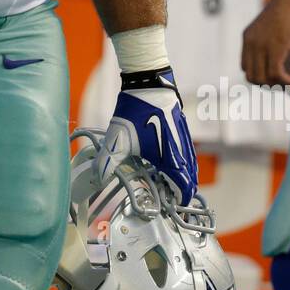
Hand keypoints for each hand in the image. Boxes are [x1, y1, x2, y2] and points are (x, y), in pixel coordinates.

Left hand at [98, 66, 197, 205]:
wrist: (149, 83)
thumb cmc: (136, 110)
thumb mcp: (118, 138)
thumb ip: (108, 161)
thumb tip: (98, 179)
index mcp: (169, 158)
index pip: (182, 187)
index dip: (179, 199)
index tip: (171, 207)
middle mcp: (181, 152)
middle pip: (189, 180)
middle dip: (181, 192)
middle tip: (168, 199)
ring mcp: (184, 140)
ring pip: (191, 167)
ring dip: (183, 179)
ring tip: (169, 185)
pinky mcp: (182, 131)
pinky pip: (188, 155)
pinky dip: (183, 165)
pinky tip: (171, 164)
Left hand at [242, 0, 289, 86]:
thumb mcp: (277, 31)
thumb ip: (276, 48)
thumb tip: (289, 68)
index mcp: (248, 38)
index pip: (246, 68)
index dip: (260, 77)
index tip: (277, 80)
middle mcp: (250, 43)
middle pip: (252, 76)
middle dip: (269, 85)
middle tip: (286, 85)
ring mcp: (260, 45)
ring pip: (263, 78)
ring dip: (279, 86)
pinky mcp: (274, 47)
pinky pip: (276, 74)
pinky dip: (287, 82)